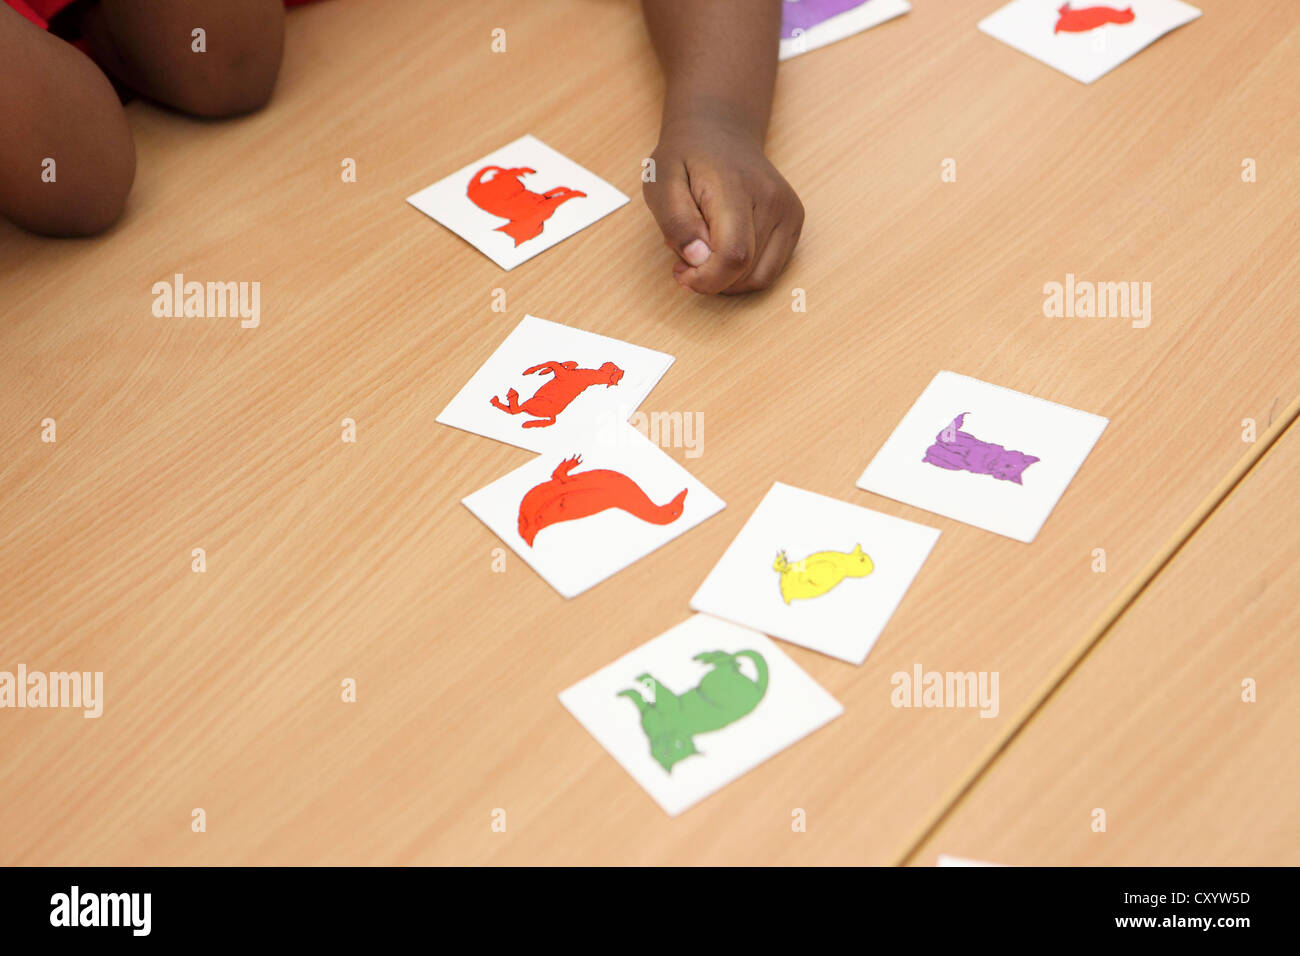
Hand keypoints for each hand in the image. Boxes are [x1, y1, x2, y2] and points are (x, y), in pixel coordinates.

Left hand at [644, 118, 803, 294]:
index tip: (682, 274)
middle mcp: (772, 199)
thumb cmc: (685, 158)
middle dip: (711, 280)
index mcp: (736, 188)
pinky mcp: (794, 222)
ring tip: (704, 255)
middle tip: (685, 262)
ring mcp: (789, 211)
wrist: (720, 132)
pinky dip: (744, 275)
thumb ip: (676, 221)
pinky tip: (723, 255)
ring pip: (760, 278)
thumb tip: (699, 259)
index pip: (734, 255)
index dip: (707, 280)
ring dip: (727, 281)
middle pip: (746, 272)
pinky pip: (770, 271)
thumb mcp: (660, 182)